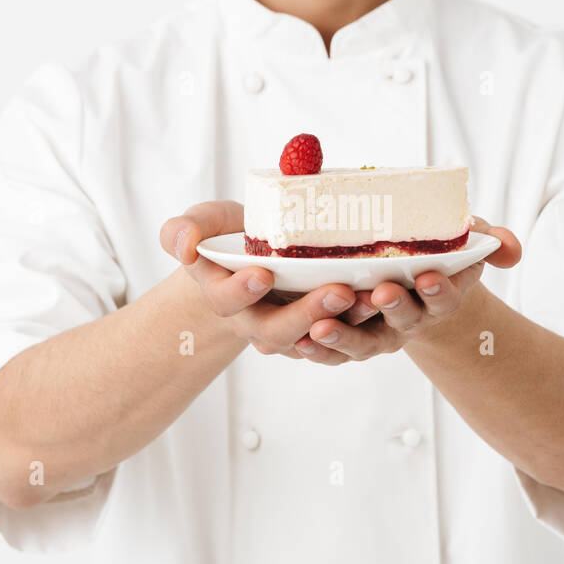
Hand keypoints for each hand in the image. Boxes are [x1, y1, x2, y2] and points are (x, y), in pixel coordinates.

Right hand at [159, 201, 357, 357]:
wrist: (253, 257)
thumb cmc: (228, 236)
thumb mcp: (205, 223)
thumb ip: (187, 228)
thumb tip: (184, 243)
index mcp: (222, 294)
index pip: (225, 300)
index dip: (241, 291)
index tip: (262, 273)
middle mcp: (252, 322)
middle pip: (276, 330)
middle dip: (306, 314)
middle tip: (339, 291)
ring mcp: (285, 332)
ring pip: (311, 339)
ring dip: (342, 324)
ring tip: (368, 298)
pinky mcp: (314, 334)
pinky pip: (336, 340)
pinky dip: (358, 326)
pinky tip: (380, 305)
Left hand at [295, 217, 521, 365]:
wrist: (410, 272)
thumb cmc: (435, 248)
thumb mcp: (465, 237)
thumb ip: (490, 239)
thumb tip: (512, 249)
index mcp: (441, 293)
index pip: (445, 296)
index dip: (439, 290)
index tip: (429, 276)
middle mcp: (413, 318)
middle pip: (406, 319)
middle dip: (395, 307)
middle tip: (381, 292)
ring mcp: (381, 331)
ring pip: (366, 343)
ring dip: (346, 338)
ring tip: (323, 327)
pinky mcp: (351, 337)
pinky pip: (336, 352)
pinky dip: (319, 350)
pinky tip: (302, 340)